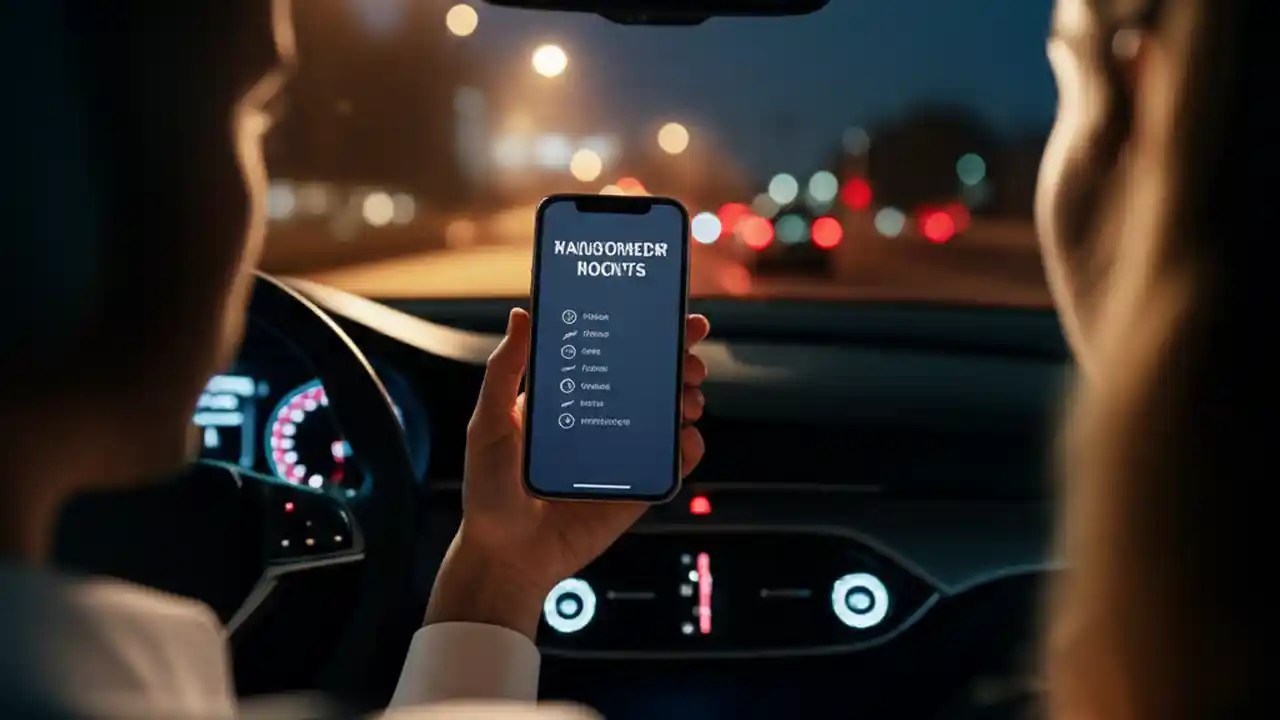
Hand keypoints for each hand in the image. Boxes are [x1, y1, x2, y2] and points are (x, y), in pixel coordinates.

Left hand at [426, 308, 710, 638]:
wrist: (506, 556)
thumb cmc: (489, 488)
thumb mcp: (488, 423)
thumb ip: (504, 371)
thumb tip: (521, 314)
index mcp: (571, 396)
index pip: (615, 353)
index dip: (647, 331)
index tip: (672, 315)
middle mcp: (602, 419)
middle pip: (652, 380)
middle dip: (680, 363)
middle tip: (689, 360)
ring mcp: (622, 454)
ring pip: (669, 418)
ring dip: (688, 401)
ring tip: (687, 399)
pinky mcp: (636, 489)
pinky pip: (672, 465)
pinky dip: (689, 449)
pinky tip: (687, 439)